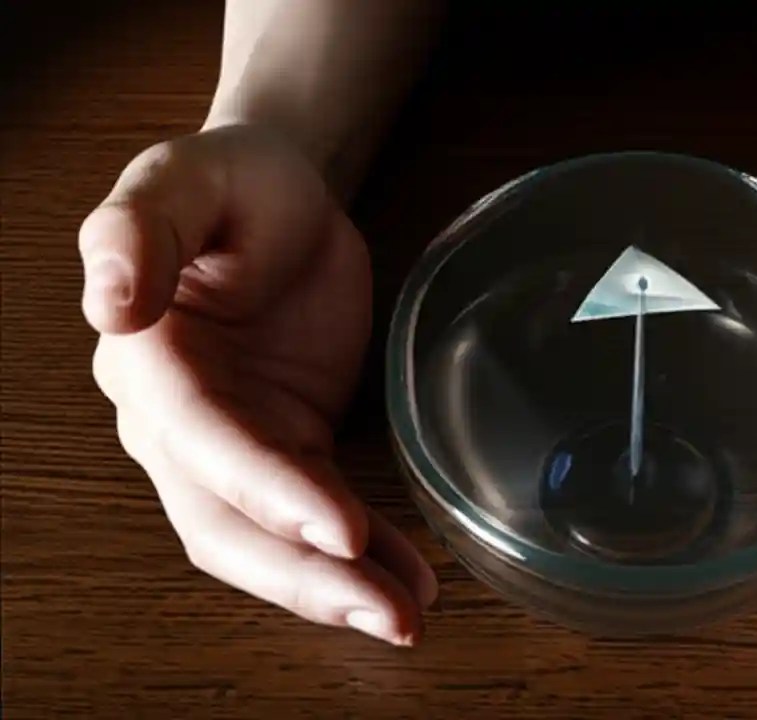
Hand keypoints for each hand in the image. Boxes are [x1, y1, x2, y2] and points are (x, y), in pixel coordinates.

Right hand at [82, 125, 435, 645]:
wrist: (280, 201)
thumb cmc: (234, 181)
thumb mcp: (189, 177)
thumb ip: (139, 228)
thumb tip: (108, 303)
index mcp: (148, 354)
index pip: (202, 437)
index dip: (266, 489)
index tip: (342, 528)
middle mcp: (173, 418)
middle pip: (224, 518)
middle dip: (303, 575)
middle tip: (390, 614)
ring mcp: (227, 444)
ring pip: (261, 541)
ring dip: (331, 588)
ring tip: (407, 615)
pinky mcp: (280, 448)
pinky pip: (309, 520)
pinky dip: (357, 557)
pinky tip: (406, 580)